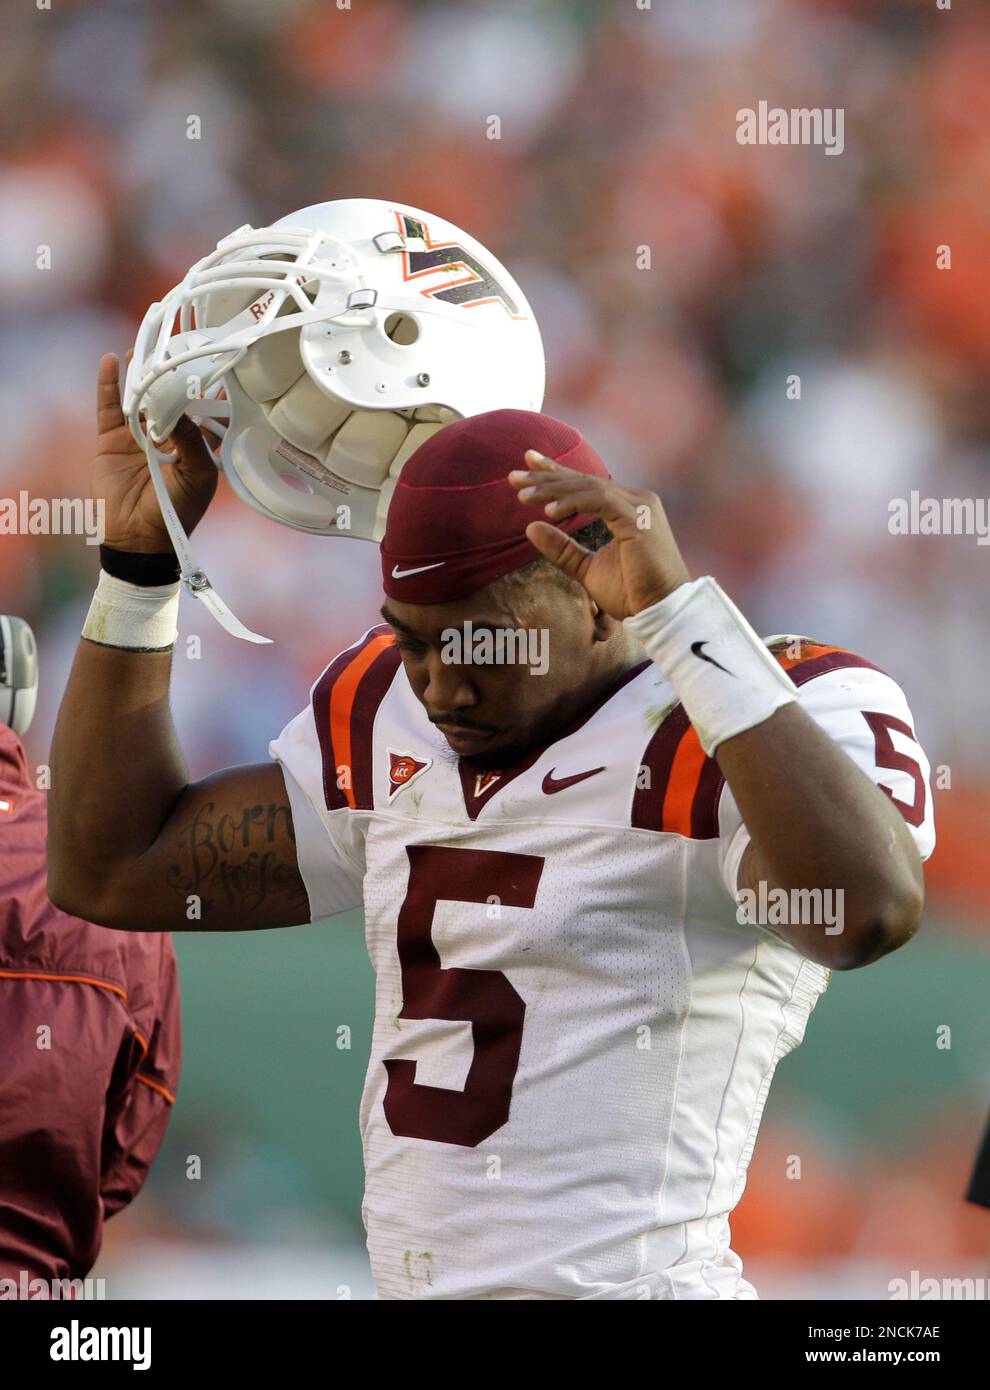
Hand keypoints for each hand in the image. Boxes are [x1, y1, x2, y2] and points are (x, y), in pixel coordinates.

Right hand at [95, 353, 218, 553]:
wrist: (139, 540)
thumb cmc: (177, 512)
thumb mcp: (197, 475)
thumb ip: (192, 439)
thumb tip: (179, 404)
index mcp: (194, 445)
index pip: (197, 407)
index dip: (198, 385)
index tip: (203, 358)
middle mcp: (166, 436)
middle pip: (165, 396)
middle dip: (167, 373)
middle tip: (170, 345)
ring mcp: (137, 436)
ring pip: (139, 397)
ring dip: (140, 373)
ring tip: (143, 349)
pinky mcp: (111, 440)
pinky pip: (110, 407)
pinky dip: (110, 384)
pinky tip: (113, 361)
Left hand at [508, 450, 690, 619]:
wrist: (661, 611)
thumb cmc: (631, 593)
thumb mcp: (587, 568)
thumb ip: (562, 548)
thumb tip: (530, 526)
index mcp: (626, 508)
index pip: (586, 485)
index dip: (556, 473)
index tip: (527, 463)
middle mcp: (635, 499)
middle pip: (584, 480)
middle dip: (546, 477)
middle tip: (513, 477)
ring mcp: (639, 505)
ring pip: (588, 487)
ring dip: (553, 490)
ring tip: (522, 497)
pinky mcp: (638, 517)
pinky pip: (599, 500)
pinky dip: (572, 503)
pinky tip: (549, 512)